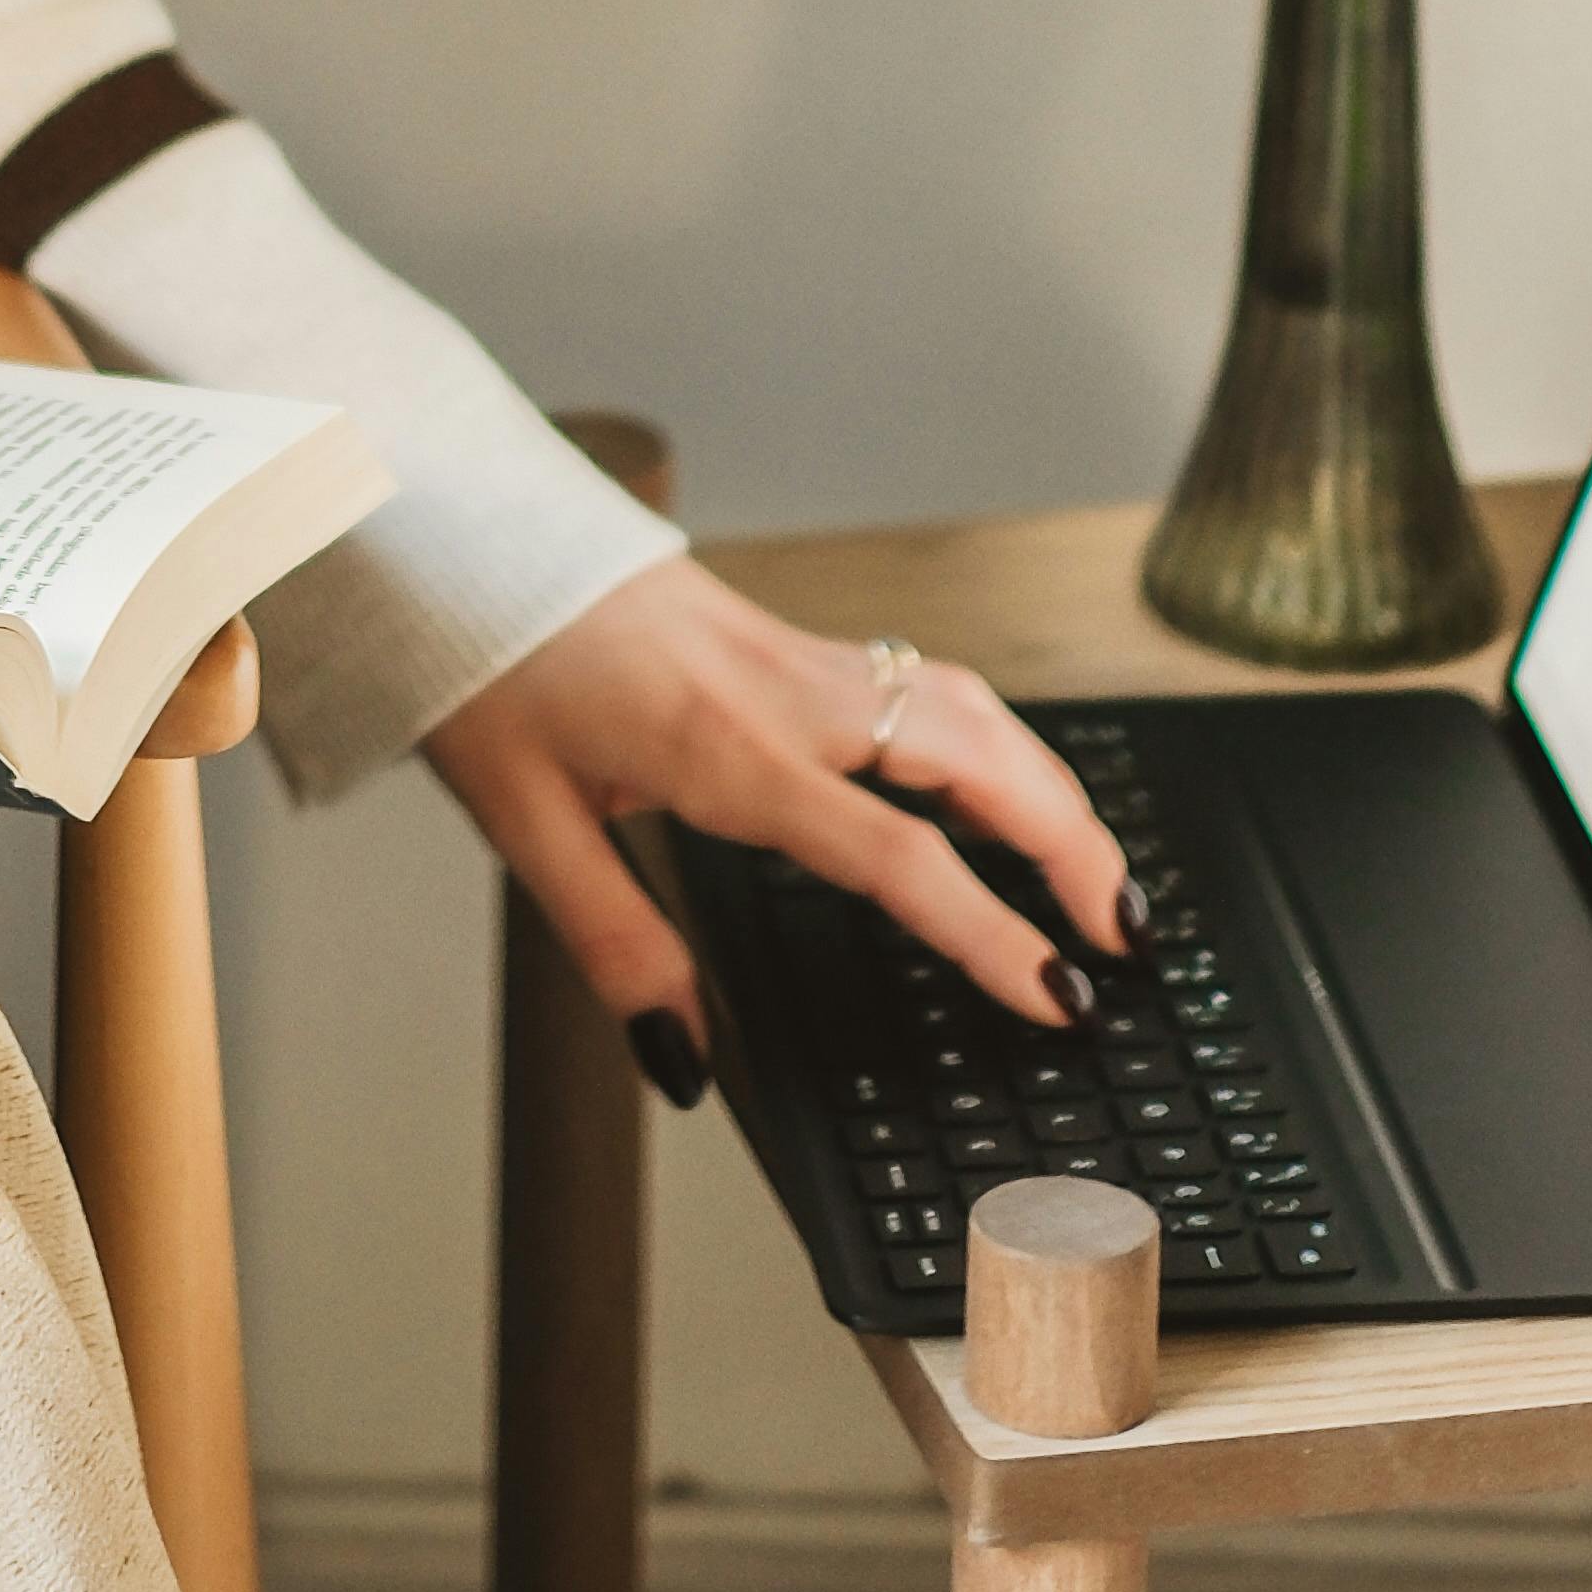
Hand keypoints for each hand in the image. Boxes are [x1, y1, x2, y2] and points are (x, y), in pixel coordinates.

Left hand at [421, 554, 1141, 1072]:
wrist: (461, 530)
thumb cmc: (484, 666)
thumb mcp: (524, 827)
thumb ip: (616, 946)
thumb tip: (685, 1061)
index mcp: (725, 750)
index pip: (895, 853)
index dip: (989, 930)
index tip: (1059, 992)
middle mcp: (783, 693)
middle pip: (973, 755)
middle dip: (1070, 843)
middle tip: (1130, 936)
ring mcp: (794, 653)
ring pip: (963, 705)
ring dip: (1046, 783)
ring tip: (1098, 871)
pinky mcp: (787, 636)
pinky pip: (922, 680)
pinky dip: (994, 735)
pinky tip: (1006, 781)